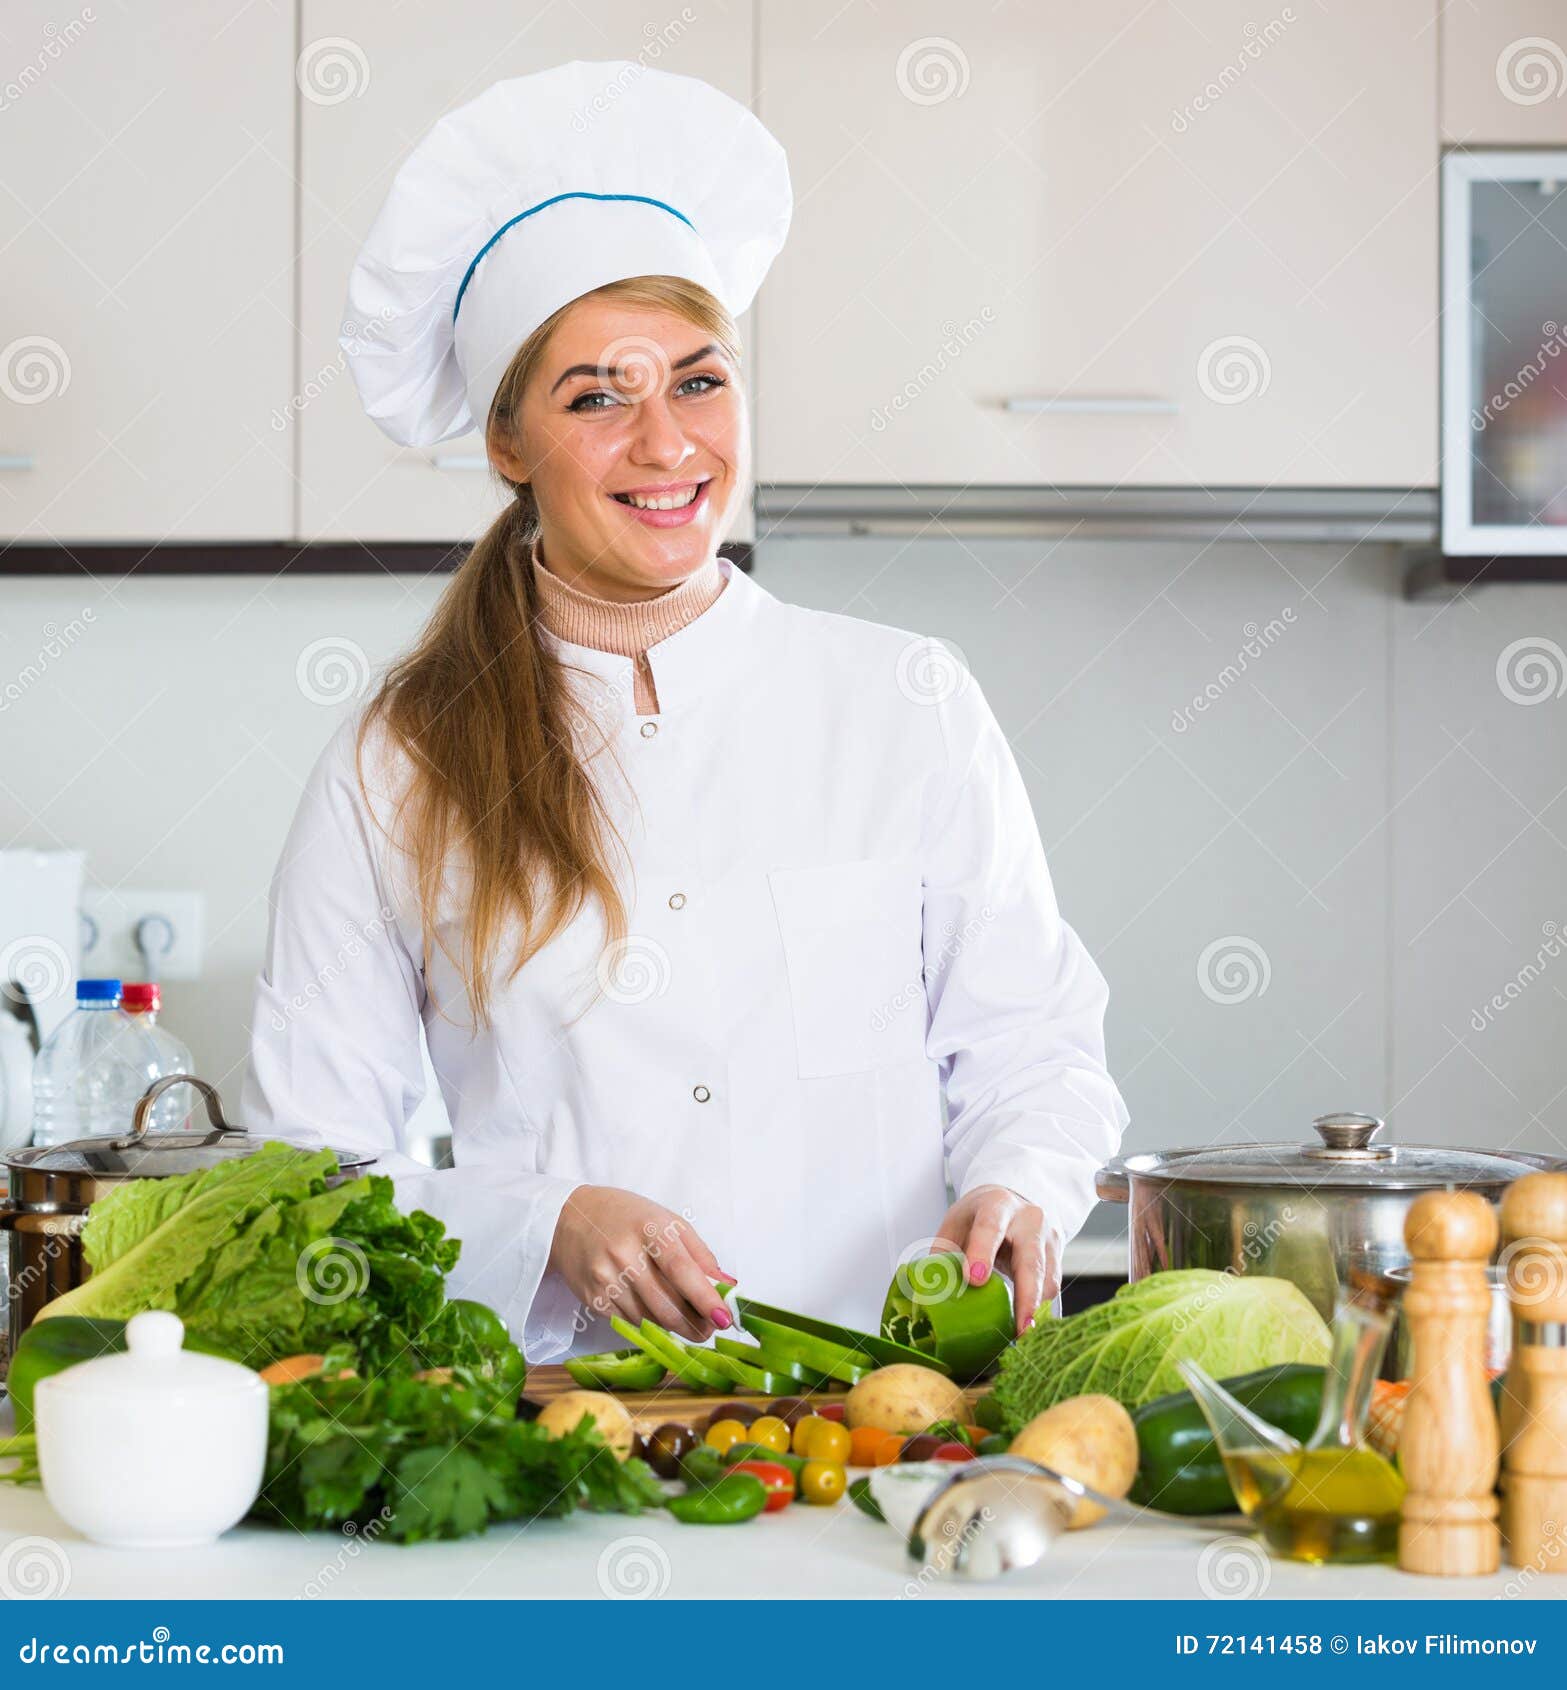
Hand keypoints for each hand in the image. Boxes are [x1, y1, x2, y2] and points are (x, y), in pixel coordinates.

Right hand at [548, 1186, 735, 1340]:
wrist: (569, 1219)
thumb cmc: (626, 1216)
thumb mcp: (667, 1221)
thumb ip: (699, 1254)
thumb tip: (727, 1285)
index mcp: (649, 1228)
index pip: (681, 1270)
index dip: (705, 1297)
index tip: (724, 1318)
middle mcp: (624, 1254)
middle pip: (667, 1303)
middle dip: (695, 1324)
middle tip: (710, 1329)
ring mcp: (605, 1279)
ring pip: (650, 1319)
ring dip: (675, 1328)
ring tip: (688, 1324)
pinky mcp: (593, 1298)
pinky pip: (630, 1323)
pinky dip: (650, 1325)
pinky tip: (657, 1316)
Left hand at [933, 1185, 1056, 1334]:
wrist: (1014, 1200)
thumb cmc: (980, 1215)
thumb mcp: (957, 1223)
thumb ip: (945, 1253)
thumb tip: (932, 1292)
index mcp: (996, 1204)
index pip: (990, 1226)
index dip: (982, 1252)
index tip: (974, 1280)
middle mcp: (1029, 1218)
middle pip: (1030, 1259)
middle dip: (1025, 1295)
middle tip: (1019, 1328)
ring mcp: (1048, 1236)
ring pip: (1046, 1277)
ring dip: (1033, 1309)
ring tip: (1019, 1334)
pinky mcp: (1058, 1255)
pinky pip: (1052, 1286)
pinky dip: (1038, 1306)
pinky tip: (1025, 1321)